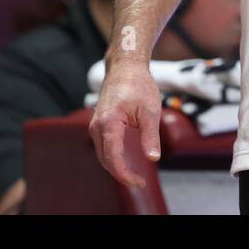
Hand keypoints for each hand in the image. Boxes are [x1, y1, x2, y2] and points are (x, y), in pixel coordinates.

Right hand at [88, 60, 161, 187]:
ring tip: (134, 176)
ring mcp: (95, 125)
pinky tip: (125, 161)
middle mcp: (97, 126)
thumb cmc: (139, 84)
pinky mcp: (98, 123)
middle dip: (120, 173)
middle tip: (139, 182)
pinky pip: (102, 146)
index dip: (124, 174)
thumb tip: (153, 158)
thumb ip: (150, 136)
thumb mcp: (150, 110)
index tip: (138, 182)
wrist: (126, 67)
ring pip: (102, 154)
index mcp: (108, 122)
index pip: (112, 157)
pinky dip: (111, 157)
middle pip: (105, 159)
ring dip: (115, 167)